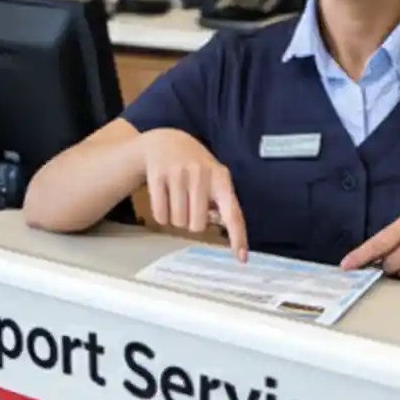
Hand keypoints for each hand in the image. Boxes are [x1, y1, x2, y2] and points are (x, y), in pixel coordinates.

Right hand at [140, 128, 247, 260]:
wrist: (167, 141)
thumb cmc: (195, 166)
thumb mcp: (214, 177)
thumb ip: (221, 201)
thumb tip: (223, 224)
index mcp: (221, 178)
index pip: (232, 213)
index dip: (237, 237)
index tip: (241, 259)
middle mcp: (202, 175)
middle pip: (197, 225)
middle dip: (192, 222)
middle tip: (189, 205)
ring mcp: (179, 174)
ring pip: (178, 222)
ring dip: (176, 218)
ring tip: (177, 198)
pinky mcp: (158, 176)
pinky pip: (160, 215)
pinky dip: (161, 214)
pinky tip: (164, 197)